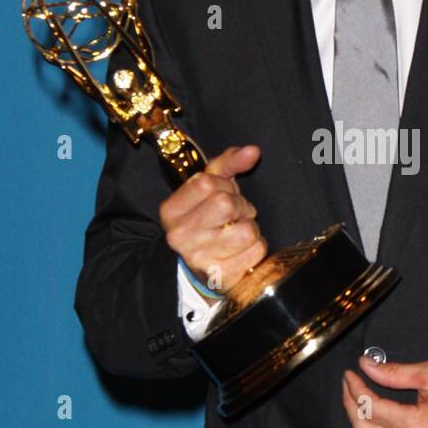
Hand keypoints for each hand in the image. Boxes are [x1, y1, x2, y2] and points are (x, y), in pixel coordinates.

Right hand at [159, 144, 266, 294]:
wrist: (204, 267)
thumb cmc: (209, 219)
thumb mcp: (210, 187)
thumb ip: (228, 164)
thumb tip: (253, 151)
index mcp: (170, 210)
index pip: (206, 182)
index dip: (225, 185)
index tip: (224, 194)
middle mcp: (179, 235)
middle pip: (226, 204)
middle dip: (241, 207)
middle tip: (236, 216)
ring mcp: (198, 258)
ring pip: (246, 230)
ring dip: (251, 229)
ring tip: (238, 233)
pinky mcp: (221, 276)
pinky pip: (256, 251)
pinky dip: (257, 248)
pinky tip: (242, 250)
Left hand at [341, 355, 427, 427]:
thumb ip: (394, 372)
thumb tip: (366, 366)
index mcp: (418, 425)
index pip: (370, 408)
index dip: (354, 389)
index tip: (350, 375)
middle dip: (350, 404)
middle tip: (350, 386)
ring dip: (358, 427)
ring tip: (359, 405)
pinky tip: (373, 426)